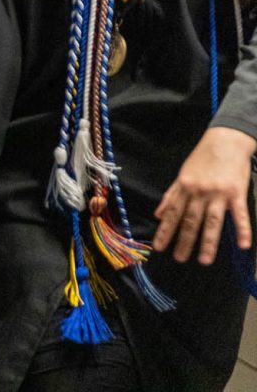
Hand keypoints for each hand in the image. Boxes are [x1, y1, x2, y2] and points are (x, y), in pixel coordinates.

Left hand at [153, 126, 256, 264]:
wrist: (226, 141)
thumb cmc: (203, 159)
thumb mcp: (183, 175)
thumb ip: (171, 195)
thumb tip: (158, 214)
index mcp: (184, 188)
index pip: (172, 213)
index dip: (164, 231)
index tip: (159, 247)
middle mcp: (199, 192)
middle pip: (190, 220)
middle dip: (183, 241)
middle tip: (179, 259)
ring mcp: (218, 193)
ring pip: (211, 222)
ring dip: (207, 242)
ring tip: (203, 260)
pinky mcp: (237, 193)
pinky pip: (240, 214)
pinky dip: (242, 229)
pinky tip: (243, 245)